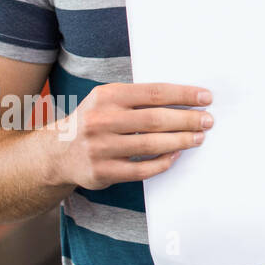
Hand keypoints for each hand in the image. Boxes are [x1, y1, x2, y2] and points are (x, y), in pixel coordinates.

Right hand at [49, 83, 211, 189]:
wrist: (56, 153)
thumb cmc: (95, 121)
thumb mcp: (108, 100)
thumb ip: (139, 98)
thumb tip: (186, 98)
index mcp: (107, 96)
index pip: (155, 92)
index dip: (184, 95)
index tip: (206, 98)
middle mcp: (101, 120)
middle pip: (156, 119)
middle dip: (188, 120)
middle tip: (208, 121)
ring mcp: (100, 148)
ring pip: (151, 145)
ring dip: (181, 141)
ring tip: (198, 138)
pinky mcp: (101, 172)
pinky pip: (141, 169)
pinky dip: (163, 162)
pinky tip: (176, 155)